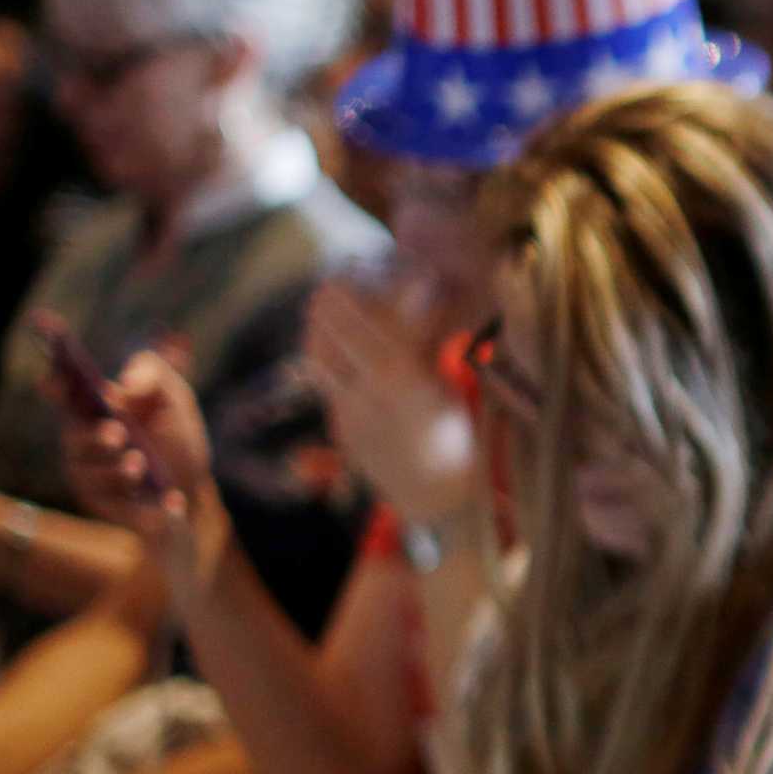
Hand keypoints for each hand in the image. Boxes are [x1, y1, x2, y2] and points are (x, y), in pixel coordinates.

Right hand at [63, 350, 231, 586]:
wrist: (192, 483)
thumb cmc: (173, 434)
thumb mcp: (173, 398)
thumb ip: (153, 376)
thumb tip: (127, 385)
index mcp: (92, 409)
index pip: (61, 393)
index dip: (55, 386)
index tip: (56, 382)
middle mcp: (81, 442)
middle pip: (74, 438)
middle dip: (94, 436)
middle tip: (118, 433)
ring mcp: (89, 476)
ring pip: (92, 475)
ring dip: (117, 470)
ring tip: (141, 464)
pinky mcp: (104, 507)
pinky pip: (117, 508)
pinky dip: (143, 507)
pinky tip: (171, 502)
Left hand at [301, 278, 478, 528]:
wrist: (436, 495)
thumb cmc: (455, 438)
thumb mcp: (447, 392)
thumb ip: (427, 352)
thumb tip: (423, 304)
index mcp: (410, 388)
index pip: (375, 336)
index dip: (359, 306)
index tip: (354, 278)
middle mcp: (376, 400)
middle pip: (341, 345)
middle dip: (330, 310)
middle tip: (328, 281)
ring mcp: (354, 416)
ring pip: (322, 364)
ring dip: (317, 331)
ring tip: (319, 306)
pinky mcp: (341, 429)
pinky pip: (324, 385)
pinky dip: (319, 357)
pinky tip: (322, 341)